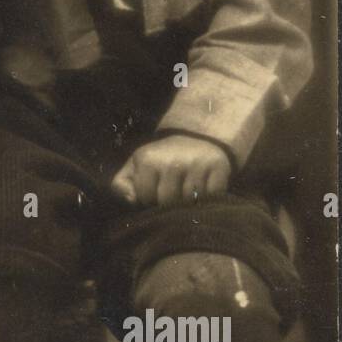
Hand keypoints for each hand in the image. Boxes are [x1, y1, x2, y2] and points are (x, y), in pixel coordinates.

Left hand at [110, 135, 231, 206]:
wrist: (196, 138)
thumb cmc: (161, 159)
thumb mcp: (136, 166)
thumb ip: (121, 185)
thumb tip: (131, 201)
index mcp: (148, 159)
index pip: (145, 198)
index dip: (148, 200)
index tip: (154, 191)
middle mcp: (173, 161)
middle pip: (167, 202)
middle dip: (168, 204)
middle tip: (171, 193)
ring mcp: (197, 165)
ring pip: (189, 203)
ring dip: (188, 203)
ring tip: (186, 191)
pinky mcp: (219, 168)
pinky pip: (212, 198)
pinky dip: (208, 199)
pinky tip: (203, 189)